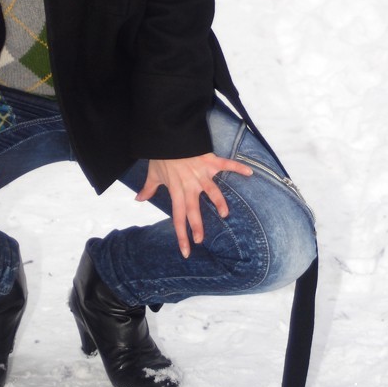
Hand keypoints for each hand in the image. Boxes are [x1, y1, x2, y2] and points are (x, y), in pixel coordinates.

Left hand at [135, 152, 252, 258]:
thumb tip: (138, 199)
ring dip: (218, 201)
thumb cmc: (161, 155)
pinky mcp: (209, 161)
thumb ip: (148, 188)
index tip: (187, 251)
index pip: (178, 217)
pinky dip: (237, 167)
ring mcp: (200, 173)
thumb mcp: (153, 173)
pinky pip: (225, 164)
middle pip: (193, 208)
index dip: (182, 235)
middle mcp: (189, 185)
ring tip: (225, 214)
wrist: (167, 135)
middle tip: (201, 240)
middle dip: (197, 225)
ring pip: (211, 190)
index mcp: (176, 190)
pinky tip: (250, 172)